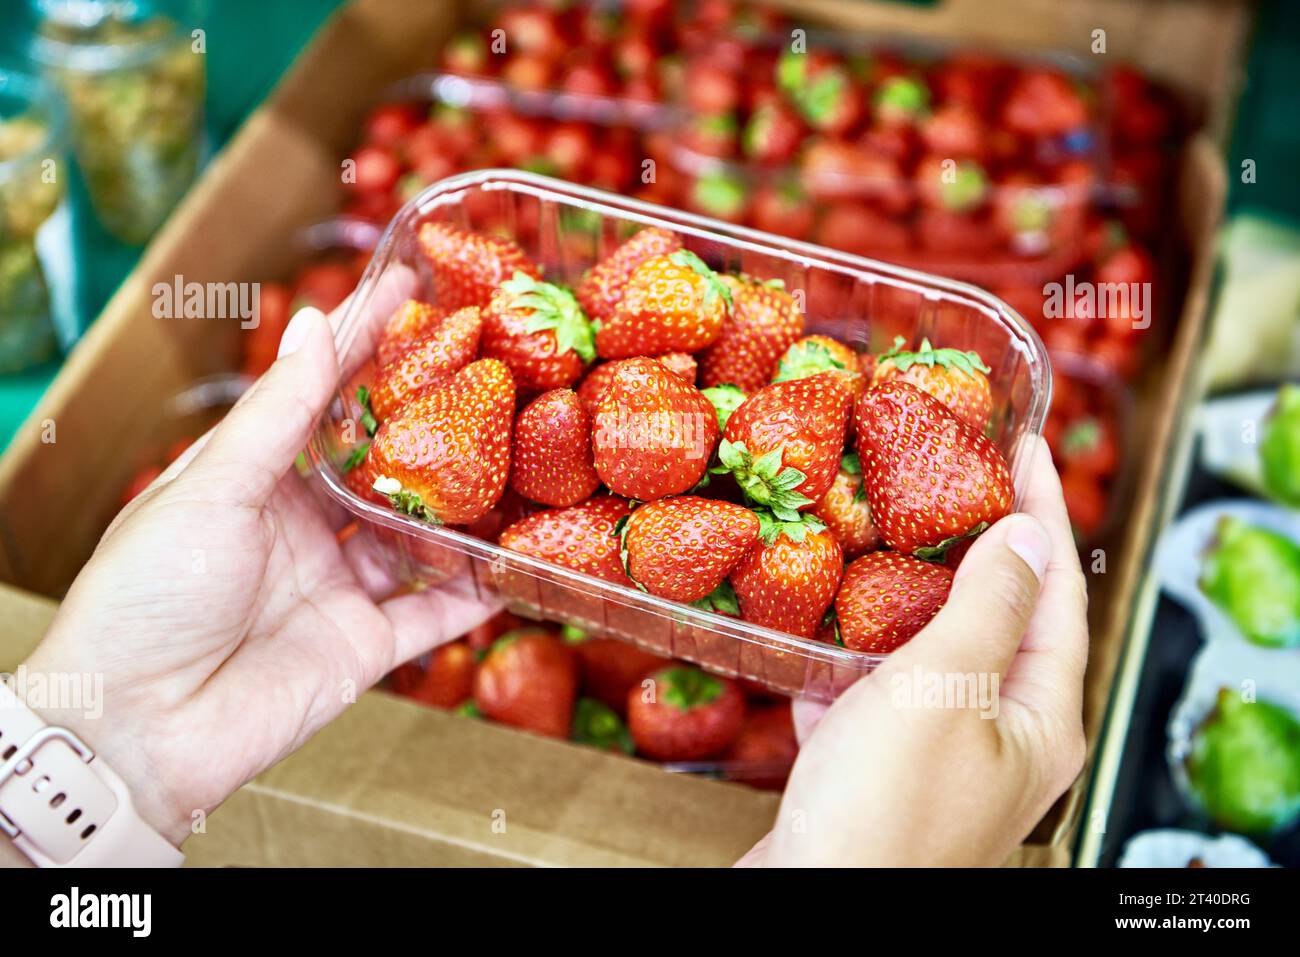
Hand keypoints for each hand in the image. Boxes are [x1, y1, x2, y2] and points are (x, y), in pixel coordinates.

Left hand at [20, 290, 499, 846]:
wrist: (137, 728)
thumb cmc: (148, 595)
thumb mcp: (209, 489)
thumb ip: (276, 415)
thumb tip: (314, 324)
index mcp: (253, 479)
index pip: (319, 395)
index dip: (362, 342)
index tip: (408, 289)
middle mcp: (302, 526)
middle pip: (382, 462)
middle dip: (432, 418)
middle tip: (490, 365)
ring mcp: (338, 585)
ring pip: (418, 534)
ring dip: (464, 502)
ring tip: (521, 452)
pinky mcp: (366, 646)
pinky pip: (435, 613)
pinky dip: (476, 590)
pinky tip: (519, 557)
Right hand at [740, 437, 1087, 865]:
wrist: (813, 905)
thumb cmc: (885, 807)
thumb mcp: (943, 689)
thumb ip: (987, 607)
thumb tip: (1027, 535)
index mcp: (1040, 718)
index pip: (1056, 591)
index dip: (1042, 510)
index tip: (1024, 445)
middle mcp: (1000, 739)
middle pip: (996, 620)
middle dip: (970, 548)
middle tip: (942, 478)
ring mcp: (938, 759)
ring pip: (926, 659)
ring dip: (900, 601)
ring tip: (872, 539)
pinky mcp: (879, 776)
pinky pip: (871, 701)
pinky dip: (848, 664)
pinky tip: (813, 635)